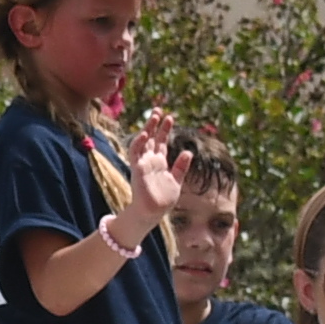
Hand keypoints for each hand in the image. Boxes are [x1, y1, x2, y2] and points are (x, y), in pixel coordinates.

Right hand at [113, 108, 186, 223]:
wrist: (153, 213)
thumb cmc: (163, 200)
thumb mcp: (176, 181)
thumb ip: (181, 167)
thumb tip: (189, 152)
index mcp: (160, 163)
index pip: (161, 142)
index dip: (165, 130)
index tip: (169, 117)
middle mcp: (151, 160)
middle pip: (152, 138)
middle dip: (155, 124)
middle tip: (158, 110)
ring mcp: (143, 163)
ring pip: (144, 142)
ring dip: (148, 129)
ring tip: (155, 116)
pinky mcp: (137, 168)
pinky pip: (136, 153)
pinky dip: (139, 142)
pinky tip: (146, 133)